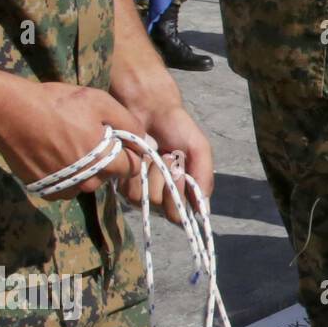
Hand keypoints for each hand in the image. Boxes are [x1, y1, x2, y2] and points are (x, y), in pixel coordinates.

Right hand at [0, 80, 145, 199]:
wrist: (11, 113)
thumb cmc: (59, 104)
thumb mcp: (101, 103)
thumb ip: (129, 123)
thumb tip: (144, 139)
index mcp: (106, 161)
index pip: (132, 168)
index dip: (129, 153)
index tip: (117, 141)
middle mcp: (88, 181)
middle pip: (109, 175)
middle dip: (107, 160)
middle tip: (89, 138)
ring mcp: (65, 188)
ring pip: (88, 183)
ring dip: (86, 169)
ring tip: (71, 145)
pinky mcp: (46, 190)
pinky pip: (67, 188)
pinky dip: (66, 176)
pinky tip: (57, 156)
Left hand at [127, 102, 214, 224]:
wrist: (149, 110)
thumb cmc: (177, 128)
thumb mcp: (199, 149)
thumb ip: (204, 176)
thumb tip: (204, 211)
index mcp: (185, 190)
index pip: (181, 216)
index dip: (180, 200)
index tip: (181, 174)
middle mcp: (164, 194)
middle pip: (164, 211)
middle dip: (168, 183)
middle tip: (169, 157)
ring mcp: (143, 190)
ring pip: (146, 200)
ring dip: (152, 174)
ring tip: (156, 153)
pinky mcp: (123, 183)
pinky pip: (128, 190)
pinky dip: (137, 172)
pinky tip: (142, 155)